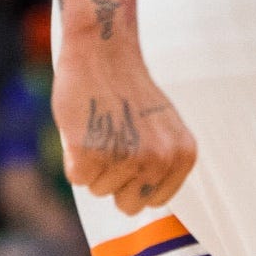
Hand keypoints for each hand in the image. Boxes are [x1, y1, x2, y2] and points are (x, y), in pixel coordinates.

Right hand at [54, 44, 197, 213]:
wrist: (103, 51)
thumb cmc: (127, 89)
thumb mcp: (162, 128)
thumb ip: (161, 162)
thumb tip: (146, 202)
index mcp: (182, 155)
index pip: (154, 200)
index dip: (135, 181)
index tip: (130, 152)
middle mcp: (159, 159)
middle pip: (127, 205)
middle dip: (114, 179)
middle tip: (112, 140)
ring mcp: (126, 156)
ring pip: (99, 190)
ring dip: (93, 165)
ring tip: (100, 127)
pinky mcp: (91, 152)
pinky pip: (77, 178)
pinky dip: (73, 158)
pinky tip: (83, 129)